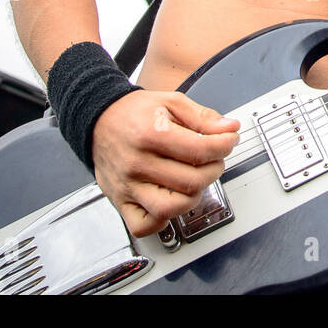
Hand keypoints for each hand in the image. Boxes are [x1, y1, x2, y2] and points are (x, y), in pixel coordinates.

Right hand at [91, 90, 240, 237]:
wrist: (99, 120)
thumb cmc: (134, 113)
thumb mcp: (171, 102)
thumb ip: (203, 117)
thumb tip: (229, 128)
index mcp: (151, 134)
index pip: (201, 150)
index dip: (224, 146)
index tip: (228, 140)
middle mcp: (138, 163)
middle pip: (191, 181)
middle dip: (214, 169)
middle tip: (214, 159)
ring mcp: (128, 185)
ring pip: (171, 208)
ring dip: (194, 196)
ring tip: (195, 180)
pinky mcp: (121, 201)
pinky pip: (144, 225)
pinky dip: (163, 220)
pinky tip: (172, 201)